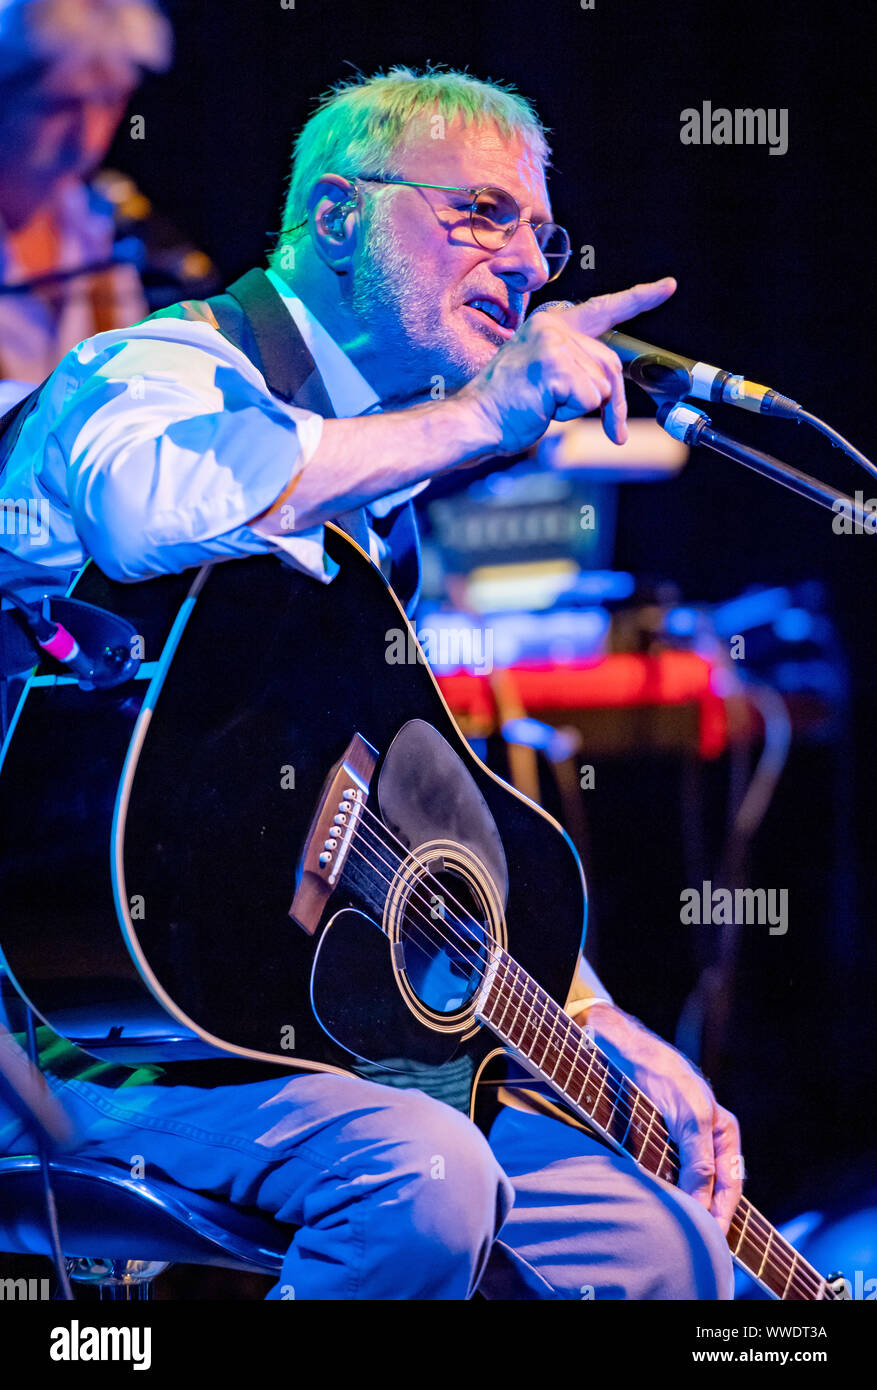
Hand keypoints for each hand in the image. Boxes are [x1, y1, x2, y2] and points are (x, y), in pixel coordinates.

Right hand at [458, 276, 676, 453]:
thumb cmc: (510, 405)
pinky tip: (542, 406)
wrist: (477, 420)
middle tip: (591, 421)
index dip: (639, 298)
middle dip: (612, 401)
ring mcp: (554, 344)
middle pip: (611, 364)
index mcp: (551, 324)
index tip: (668, 286)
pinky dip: (571, 413)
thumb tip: (614, 393)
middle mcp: (553, 327)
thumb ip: (579, 369)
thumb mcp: (549, 377)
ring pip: (603, 385)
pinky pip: (591, 399)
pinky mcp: (555, 367)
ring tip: (544, 403)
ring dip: (581, 406)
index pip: (603, 309)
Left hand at [587, 1002, 742, 1233]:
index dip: (722, 1212)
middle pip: (716, 1187)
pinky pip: (670, 1172)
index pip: (730, 1182)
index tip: (713, 1238)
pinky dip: (670, 1191)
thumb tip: (703, 1200)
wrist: (622, 1048)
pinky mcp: (660, 1138)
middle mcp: (707, 1136)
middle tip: (701, 1246)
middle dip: (710, 1216)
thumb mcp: (688, 1115)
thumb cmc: (660, 1073)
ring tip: (684, 1235)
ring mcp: (684, 1138)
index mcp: (723, 1129)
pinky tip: (664, 1207)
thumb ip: (699, 1157)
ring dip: (689, 1206)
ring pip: (692, 1182)